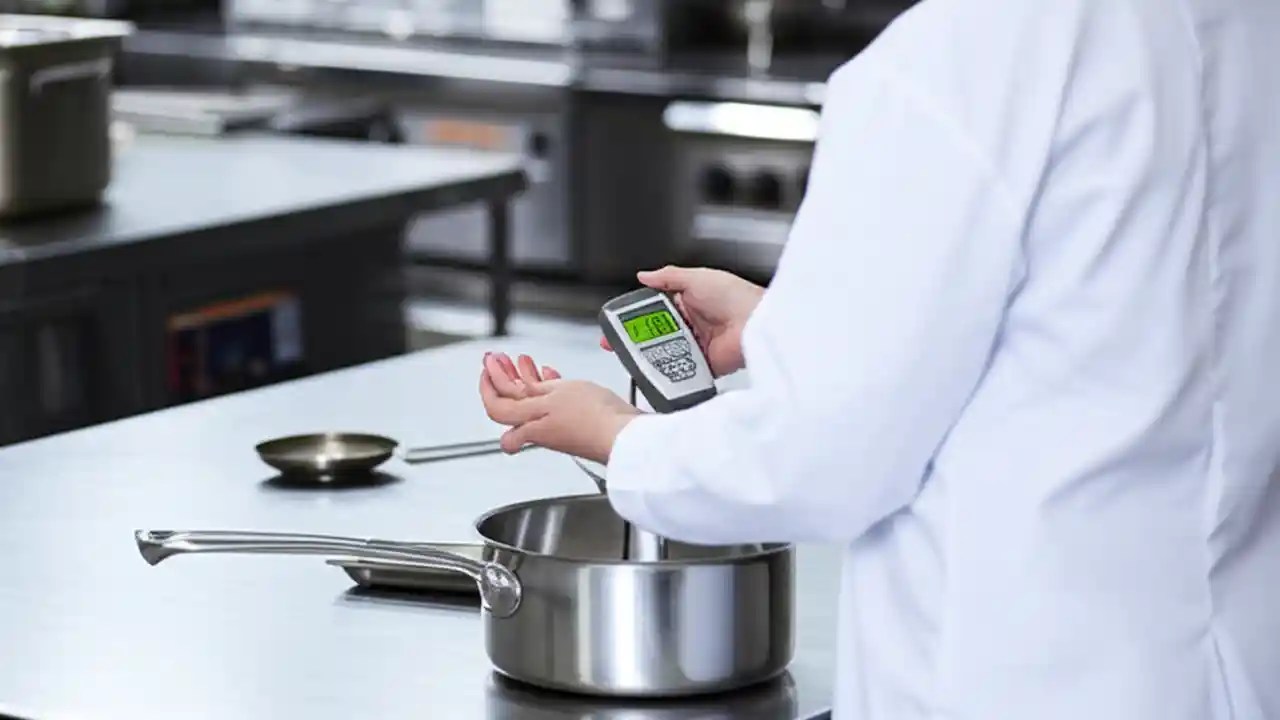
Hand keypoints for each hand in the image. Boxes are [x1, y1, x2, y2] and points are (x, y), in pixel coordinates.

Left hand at [479, 352, 638, 463]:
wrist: (625, 436)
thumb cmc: (594, 419)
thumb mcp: (554, 394)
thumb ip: (528, 391)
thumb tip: (507, 389)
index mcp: (529, 422)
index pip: (495, 406)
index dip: (487, 385)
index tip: (487, 367)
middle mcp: (540, 428)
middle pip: (511, 404)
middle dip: (503, 378)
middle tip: (499, 361)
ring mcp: (556, 426)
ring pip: (532, 402)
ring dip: (525, 379)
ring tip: (523, 362)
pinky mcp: (574, 423)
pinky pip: (553, 404)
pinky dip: (549, 387)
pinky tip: (551, 376)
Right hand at [602, 266, 763, 375]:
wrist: (758, 323)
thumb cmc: (736, 295)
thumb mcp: (697, 277)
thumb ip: (668, 277)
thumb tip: (645, 275)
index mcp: (689, 300)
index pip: (655, 309)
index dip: (636, 316)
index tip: (618, 322)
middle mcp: (692, 323)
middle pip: (656, 332)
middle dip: (635, 339)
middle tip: (616, 343)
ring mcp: (697, 344)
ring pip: (665, 351)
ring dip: (649, 354)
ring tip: (631, 356)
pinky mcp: (705, 364)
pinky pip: (683, 369)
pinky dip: (670, 370)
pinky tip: (656, 369)